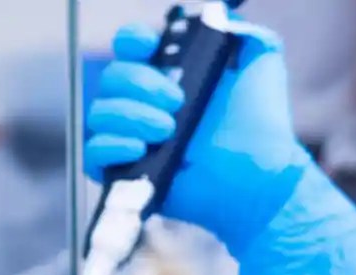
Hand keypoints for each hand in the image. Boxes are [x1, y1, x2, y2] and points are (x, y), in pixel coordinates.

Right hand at [84, 23, 355, 274]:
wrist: (259, 178)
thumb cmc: (262, 125)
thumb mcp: (261, 62)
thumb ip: (240, 32)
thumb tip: (219, 16)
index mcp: (167, 75)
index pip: (129, 46)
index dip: (132, 40)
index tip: (151, 46)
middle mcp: (143, 105)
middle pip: (111, 77)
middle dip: (141, 85)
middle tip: (178, 103)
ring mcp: (130, 139)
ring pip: (99, 113)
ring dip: (131, 116)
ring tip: (169, 131)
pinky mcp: (123, 175)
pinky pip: (93, 152)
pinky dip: (113, 146)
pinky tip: (141, 150)